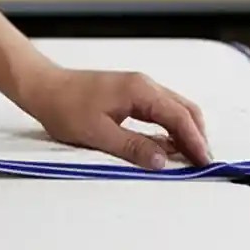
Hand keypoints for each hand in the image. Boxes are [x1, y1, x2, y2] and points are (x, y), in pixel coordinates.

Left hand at [16, 67, 210, 169]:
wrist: (43, 87)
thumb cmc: (65, 108)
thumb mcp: (98, 133)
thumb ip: (133, 147)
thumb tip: (163, 162)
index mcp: (141, 91)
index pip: (179, 117)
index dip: (195, 141)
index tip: (205, 162)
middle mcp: (145, 86)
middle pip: (184, 110)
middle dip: (196, 136)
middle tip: (201, 163)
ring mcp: (138, 89)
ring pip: (174, 109)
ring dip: (184, 133)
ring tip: (189, 159)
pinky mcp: (130, 95)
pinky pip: (160, 111)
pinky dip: (170, 129)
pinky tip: (167, 147)